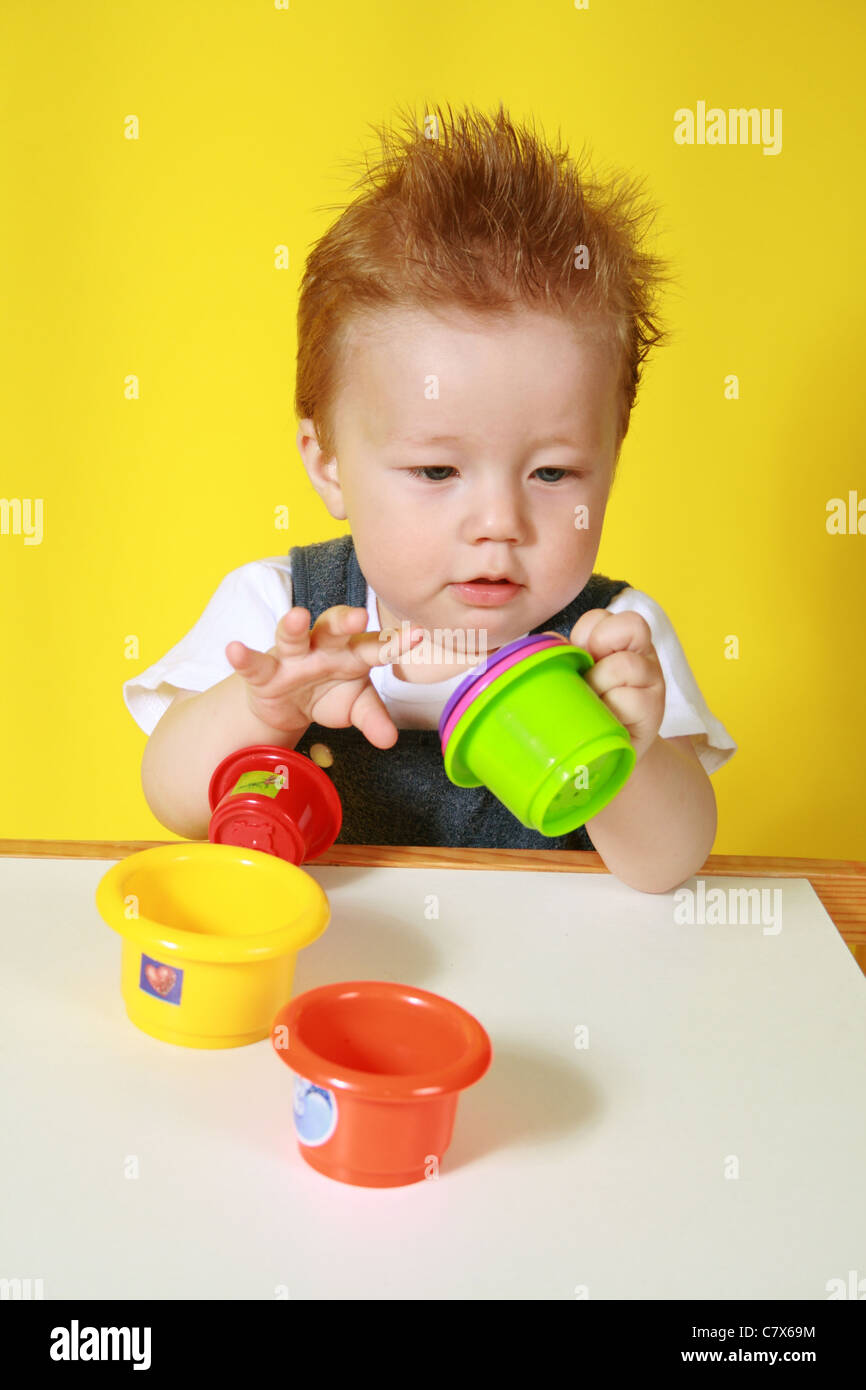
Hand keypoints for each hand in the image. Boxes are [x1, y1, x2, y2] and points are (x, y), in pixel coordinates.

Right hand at [225, 605, 423, 748]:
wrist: (291, 706)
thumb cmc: (330, 694)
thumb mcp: (355, 708)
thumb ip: (373, 720)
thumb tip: (390, 739)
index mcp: (353, 653)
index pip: (376, 646)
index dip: (396, 642)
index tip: (418, 635)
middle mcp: (324, 648)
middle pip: (335, 628)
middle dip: (345, 621)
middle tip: (359, 616)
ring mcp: (293, 658)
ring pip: (293, 636)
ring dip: (294, 626)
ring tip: (297, 616)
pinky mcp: (265, 672)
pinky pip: (254, 663)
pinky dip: (243, 657)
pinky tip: (233, 649)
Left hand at [568, 609, 665, 763]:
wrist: (601, 754)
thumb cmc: (585, 709)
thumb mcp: (574, 676)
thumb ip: (564, 654)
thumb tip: (550, 642)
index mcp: (620, 640)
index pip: (603, 617)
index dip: (585, 634)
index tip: (581, 657)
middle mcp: (642, 654)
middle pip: (630, 625)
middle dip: (599, 648)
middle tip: (590, 676)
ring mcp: (652, 680)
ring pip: (625, 664)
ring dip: (600, 684)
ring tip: (595, 702)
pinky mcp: (654, 709)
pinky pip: (630, 699)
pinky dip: (611, 709)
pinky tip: (608, 719)